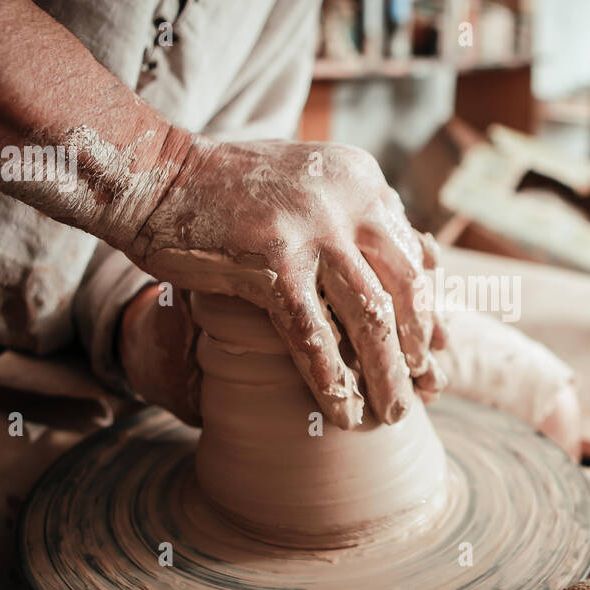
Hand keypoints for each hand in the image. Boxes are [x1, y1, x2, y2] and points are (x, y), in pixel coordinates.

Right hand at [124, 139, 445, 428]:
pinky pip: (313, 334)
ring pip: (370, 316)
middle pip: (405, 287)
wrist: (154, 175)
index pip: (412, 255)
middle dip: (417, 347)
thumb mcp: (312, 187)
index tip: (435, 352)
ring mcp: (312, 228)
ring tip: (392, 415)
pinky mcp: (272, 261)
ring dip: (387, 375)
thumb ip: (364, 219)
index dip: (427, 310)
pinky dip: (331, 380)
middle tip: (427, 389)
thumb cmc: (230, 191)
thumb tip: (434, 259)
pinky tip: (341, 413)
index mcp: (363, 181)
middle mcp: (350, 198)